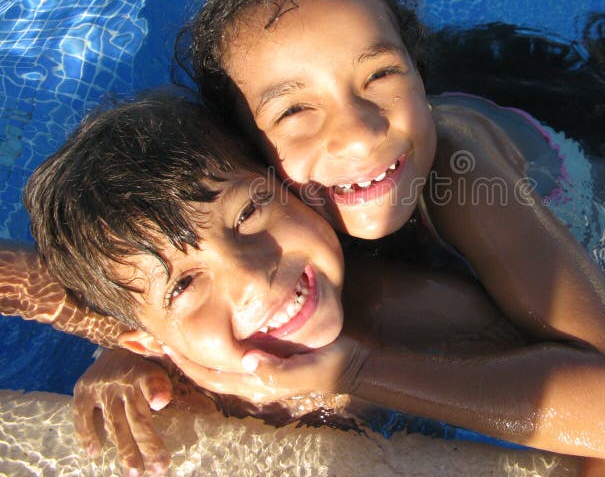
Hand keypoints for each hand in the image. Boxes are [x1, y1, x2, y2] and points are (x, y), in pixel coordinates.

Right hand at [73, 348, 170, 476]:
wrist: (113, 345)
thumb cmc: (148, 361)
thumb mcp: (164, 363)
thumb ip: (178, 384)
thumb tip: (209, 408)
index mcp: (147, 370)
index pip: (152, 379)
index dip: (156, 389)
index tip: (161, 401)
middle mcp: (124, 379)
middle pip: (137, 416)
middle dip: (148, 444)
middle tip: (160, 468)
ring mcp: (102, 388)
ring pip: (114, 423)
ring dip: (124, 450)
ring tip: (135, 472)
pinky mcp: (83, 393)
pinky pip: (84, 418)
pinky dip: (87, 435)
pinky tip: (93, 453)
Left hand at [163, 335, 366, 405]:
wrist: (349, 363)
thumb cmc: (328, 364)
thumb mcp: (307, 368)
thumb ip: (278, 369)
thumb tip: (248, 361)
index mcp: (254, 383)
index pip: (209, 375)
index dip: (183, 361)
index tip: (160, 343)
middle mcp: (248, 379)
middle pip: (201, 371)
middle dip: (173, 356)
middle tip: (143, 337)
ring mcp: (253, 371)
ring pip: (210, 364)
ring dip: (184, 352)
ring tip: (161, 334)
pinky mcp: (261, 360)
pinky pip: (225, 358)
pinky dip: (205, 348)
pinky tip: (199, 333)